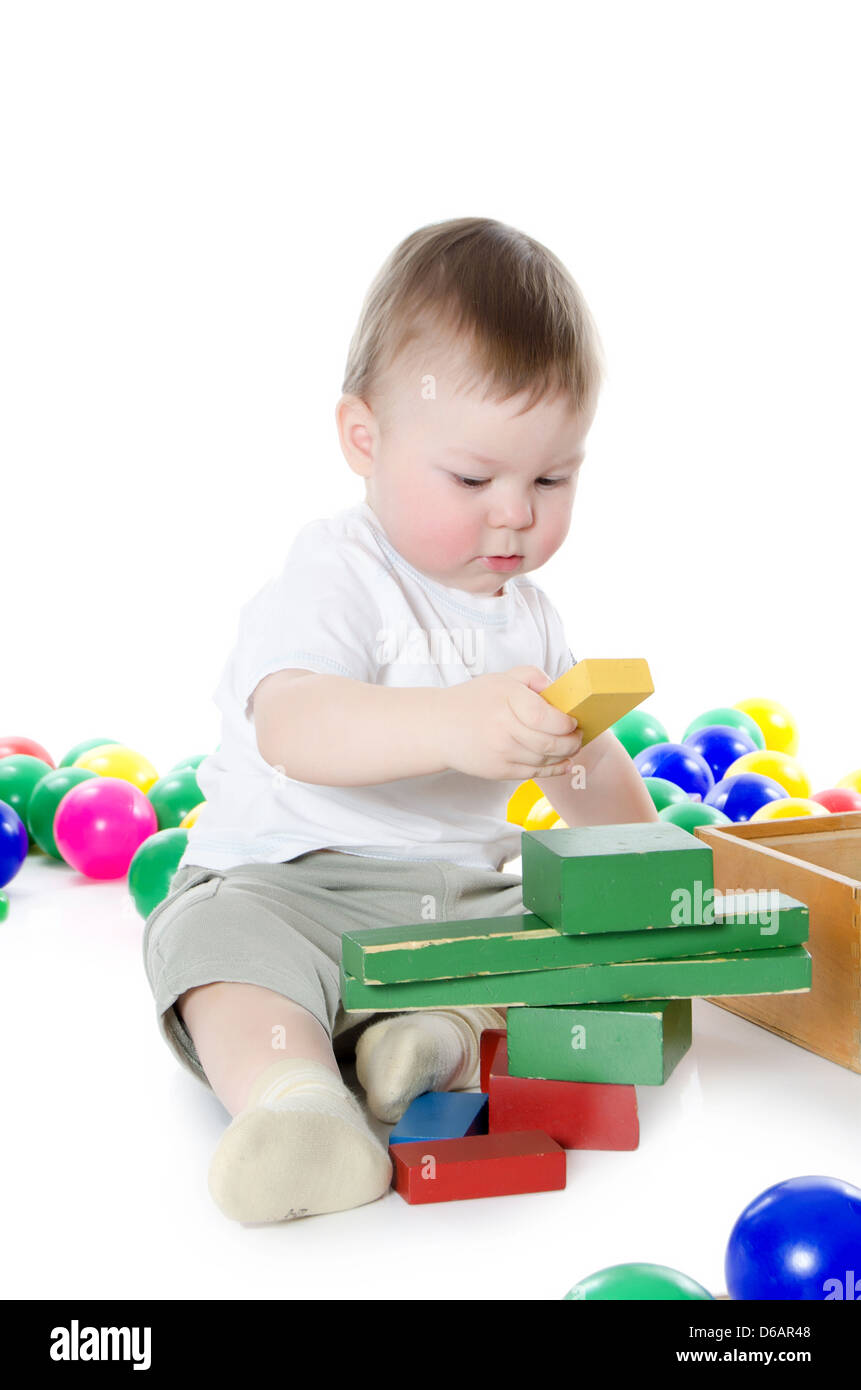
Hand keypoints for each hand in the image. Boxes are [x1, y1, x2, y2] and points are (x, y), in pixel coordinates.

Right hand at [437, 665, 582, 780]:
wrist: (438, 728)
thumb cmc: (473, 700)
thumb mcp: (502, 678)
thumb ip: (533, 676)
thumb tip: (560, 690)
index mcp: (508, 700)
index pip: (548, 718)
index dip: (567, 723)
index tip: (574, 720)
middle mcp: (505, 728)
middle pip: (551, 742)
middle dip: (573, 741)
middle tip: (579, 736)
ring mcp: (502, 752)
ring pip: (545, 759)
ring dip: (566, 755)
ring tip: (572, 747)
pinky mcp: (499, 771)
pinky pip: (534, 773)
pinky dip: (554, 770)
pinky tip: (564, 763)